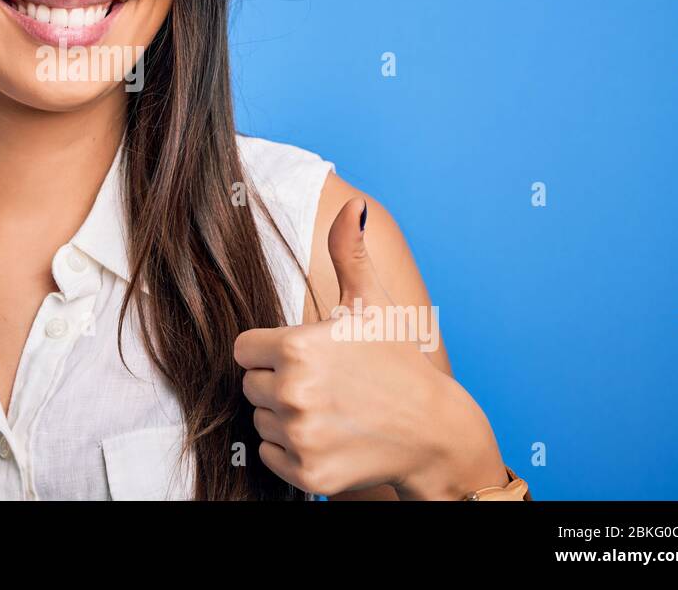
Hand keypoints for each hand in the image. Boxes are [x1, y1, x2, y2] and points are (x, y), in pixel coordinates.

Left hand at [234, 197, 489, 497]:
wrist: (434, 433)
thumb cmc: (397, 362)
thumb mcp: (372, 303)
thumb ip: (349, 251)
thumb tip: (354, 204)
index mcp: (298, 348)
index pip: (243, 349)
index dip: (269, 350)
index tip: (302, 355)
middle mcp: (293, 393)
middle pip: (250, 385)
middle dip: (277, 382)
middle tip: (323, 384)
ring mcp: (300, 437)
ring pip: (260, 420)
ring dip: (284, 417)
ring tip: (329, 409)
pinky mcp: (307, 474)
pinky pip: (270, 456)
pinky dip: (292, 451)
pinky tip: (327, 437)